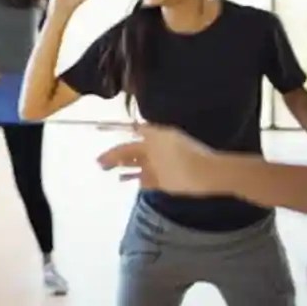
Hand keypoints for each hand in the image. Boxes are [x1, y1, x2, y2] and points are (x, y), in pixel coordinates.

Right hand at [96, 124, 222, 195]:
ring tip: (107, 170)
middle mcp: (157, 150)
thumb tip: (134, 125)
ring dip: (123, 167)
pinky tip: (124, 181)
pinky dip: (136, 179)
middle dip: (115, 155)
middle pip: (132, 151)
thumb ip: (146, 133)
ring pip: (137, 165)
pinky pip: (146, 179)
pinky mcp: (164, 182)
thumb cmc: (183, 156)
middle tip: (99, 163)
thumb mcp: (162, 140)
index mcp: (156, 137)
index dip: (118, 132)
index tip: (101, 131)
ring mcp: (161, 166)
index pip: (133, 132)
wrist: (208, 175)